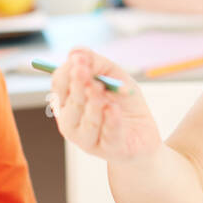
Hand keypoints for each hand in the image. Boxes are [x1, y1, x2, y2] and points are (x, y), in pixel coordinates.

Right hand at [50, 48, 161, 162]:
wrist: (143, 134)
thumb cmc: (124, 103)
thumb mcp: (114, 76)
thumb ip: (97, 63)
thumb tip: (75, 52)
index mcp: (69, 102)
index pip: (59, 85)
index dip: (67, 72)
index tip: (79, 60)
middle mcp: (72, 122)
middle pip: (69, 104)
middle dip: (76, 85)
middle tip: (83, 70)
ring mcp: (88, 139)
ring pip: (85, 123)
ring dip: (91, 103)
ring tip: (99, 88)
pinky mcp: (110, 150)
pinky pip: (108, 135)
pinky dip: (110, 121)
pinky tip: (112, 108)